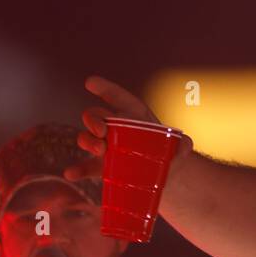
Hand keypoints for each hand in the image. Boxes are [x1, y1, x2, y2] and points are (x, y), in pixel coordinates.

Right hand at [63, 76, 192, 181]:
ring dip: (86, 141)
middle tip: (101, 132)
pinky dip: (77, 169)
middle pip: (95, 116)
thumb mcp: (180, 146)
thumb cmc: (170, 152)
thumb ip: (184, 144)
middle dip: (93, 120)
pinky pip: (85, 166)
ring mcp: (106, 146)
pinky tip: (72, 173)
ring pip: (87, 137)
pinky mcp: (102, 167)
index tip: (90, 82)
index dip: (104, 89)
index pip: (117, 98)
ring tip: (98, 150)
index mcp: (133, 116)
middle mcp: (115, 127)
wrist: (165, 173)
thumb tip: (184, 146)